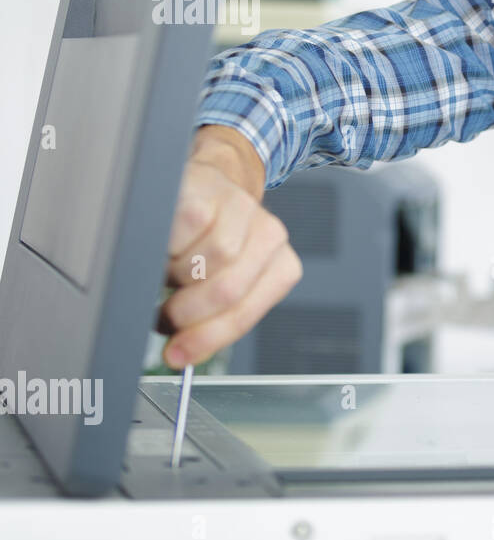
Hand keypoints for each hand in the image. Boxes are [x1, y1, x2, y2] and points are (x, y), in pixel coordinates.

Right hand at [155, 126, 301, 368]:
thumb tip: (180, 355)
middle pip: (226, 291)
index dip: (205, 339)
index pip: (243, 314)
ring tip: (169, 270)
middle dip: (186, 313)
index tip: (176, 356)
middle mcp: (271, 235)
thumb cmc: (210, 240)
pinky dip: (165, 246)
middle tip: (164, 317)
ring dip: (175, 276)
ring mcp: (244, 211)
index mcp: (281, 265)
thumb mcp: (221, 283)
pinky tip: (165, 244)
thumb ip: (212, 319)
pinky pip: (183, 232)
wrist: (206, 183)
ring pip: (204, 263)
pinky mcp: (211, 192)